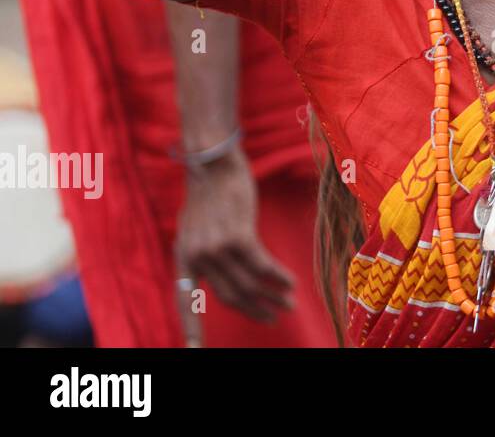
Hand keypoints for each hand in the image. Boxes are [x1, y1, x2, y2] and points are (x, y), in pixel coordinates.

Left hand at [176, 146, 295, 323]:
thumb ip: (207, 252)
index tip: (194, 352)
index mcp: (185, 258)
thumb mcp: (198, 226)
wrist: (212, 161)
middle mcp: (198, 257)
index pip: (185, 302)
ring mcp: (216, 248)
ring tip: (289, 304)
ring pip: (249, 284)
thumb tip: (224, 276)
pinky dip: (278, 277)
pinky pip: (262, 266)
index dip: (191, 329)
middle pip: (229, 297)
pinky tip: (290, 283)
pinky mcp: (237, 236)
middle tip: (274, 318)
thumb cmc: (210, 191)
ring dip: (272, 297)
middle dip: (254, 310)